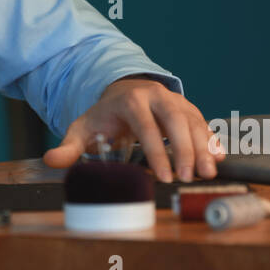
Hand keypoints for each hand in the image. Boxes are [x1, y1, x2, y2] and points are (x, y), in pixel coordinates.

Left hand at [42, 77, 223, 182]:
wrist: (120, 92)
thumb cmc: (103, 117)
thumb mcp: (82, 130)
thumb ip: (69, 148)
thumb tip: (51, 161)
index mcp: (130, 100)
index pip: (146, 125)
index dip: (156, 151)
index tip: (163, 177)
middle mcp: (156, 95)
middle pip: (174, 120)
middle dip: (184, 149)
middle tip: (189, 177)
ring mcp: (174, 100)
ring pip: (192, 121)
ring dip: (203, 147)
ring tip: (208, 173)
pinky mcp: (187, 108)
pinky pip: (202, 122)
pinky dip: (211, 139)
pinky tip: (218, 158)